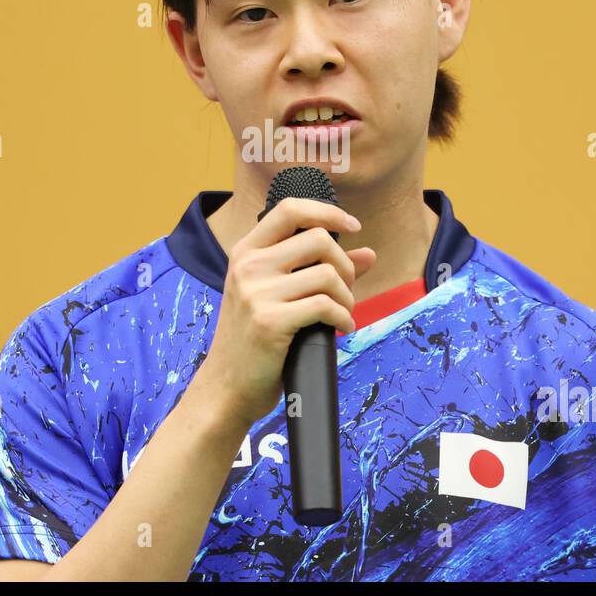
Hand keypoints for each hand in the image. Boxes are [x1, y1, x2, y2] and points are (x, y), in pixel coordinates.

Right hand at [196, 196, 375, 425]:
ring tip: (342, 312)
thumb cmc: (253, 339)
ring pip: (327, 274)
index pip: (290, 209)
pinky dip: (343, 318)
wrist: (226, 386)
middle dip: (344, 265)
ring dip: (346, 296)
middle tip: (345, 289)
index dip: (327, 212)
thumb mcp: (274, 294)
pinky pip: (325, 306)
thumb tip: (369, 254)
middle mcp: (248, 266)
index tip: (353, 225)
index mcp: (245, 252)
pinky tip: (341, 328)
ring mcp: (256, 294)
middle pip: (318, 239)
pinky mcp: (270, 322)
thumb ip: (317, 268)